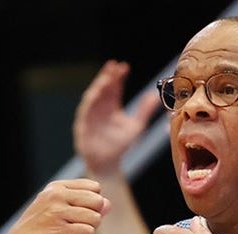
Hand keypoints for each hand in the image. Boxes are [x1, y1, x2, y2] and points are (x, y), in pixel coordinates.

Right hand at [0, 179, 108, 233]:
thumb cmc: (40, 232)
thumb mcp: (60, 212)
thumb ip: (86, 205)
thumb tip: (108, 204)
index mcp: (56, 187)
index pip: (95, 188)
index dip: (91, 205)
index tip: (73, 215)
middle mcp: (55, 196)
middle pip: (98, 202)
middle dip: (92, 218)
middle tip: (72, 228)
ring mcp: (56, 213)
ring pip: (95, 219)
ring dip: (86, 232)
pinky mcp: (58, 231)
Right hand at [74, 60, 158, 176]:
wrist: (108, 163)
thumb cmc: (120, 144)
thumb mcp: (136, 126)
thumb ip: (144, 111)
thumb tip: (154, 96)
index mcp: (112, 106)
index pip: (115, 88)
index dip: (118, 77)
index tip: (123, 66)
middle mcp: (100, 108)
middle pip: (102, 88)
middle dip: (107, 77)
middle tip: (113, 66)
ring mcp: (90, 116)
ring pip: (92, 98)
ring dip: (97, 88)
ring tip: (105, 79)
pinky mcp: (83, 126)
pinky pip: (84, 113)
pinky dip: (88, 104)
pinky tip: (93, 96)